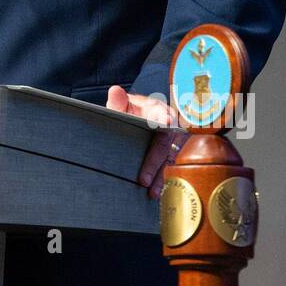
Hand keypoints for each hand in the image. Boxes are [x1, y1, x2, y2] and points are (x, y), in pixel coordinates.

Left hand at [106, 85, 186, 199]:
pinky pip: (164, 168)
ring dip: (159, 177)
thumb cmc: (129, 111)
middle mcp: (168, 127)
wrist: (136, 118)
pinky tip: (154, 194)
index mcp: (158, 110)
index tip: (164, 122)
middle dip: (154, 163)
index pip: (162, 115)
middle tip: (144, 180)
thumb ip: (119, 100)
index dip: (163, 119)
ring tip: (151, 193)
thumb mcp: (123, 104)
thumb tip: (114, 91)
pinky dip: (159, 181)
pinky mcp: (167, 155)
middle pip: (164, 145)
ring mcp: (170, 142)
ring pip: (167, 160)